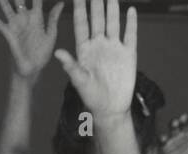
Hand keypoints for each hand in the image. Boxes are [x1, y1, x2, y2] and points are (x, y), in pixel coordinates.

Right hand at [0, 0, 64, 79]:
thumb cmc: (41, 55)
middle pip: (19, 0)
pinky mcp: (8, 33)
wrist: (31, 70)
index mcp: (37, 17)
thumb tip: (60, 3)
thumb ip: (53, 19)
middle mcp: (24, 18)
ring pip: (7, 6)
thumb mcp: (50, 35)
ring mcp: (15, 25)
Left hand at [54, 0, 136, 121]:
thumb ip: (71, 66)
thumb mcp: (79, 82)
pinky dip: (130, 22)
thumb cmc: (91, 97)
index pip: (81, 25)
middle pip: (97, 19)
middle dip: (95, 3)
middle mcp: (99, 45)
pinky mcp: (128, 53)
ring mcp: (114, 47)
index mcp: (84, 50)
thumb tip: (57, 52)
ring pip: (113, 22)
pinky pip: (130, 34)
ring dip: (112, 8)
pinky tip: (130, 10)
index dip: (79, 9)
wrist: (110, 108)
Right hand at [161, 114, 187, 153]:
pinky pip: (163, 142)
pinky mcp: (167, 148)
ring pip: (174, 130)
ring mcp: (176, 140)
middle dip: (183, 120)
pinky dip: (162, 139)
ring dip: (173, 125)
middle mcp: (186, 134)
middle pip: (184, 124)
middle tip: (183, 118)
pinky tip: (164, 137)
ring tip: (174, 123)